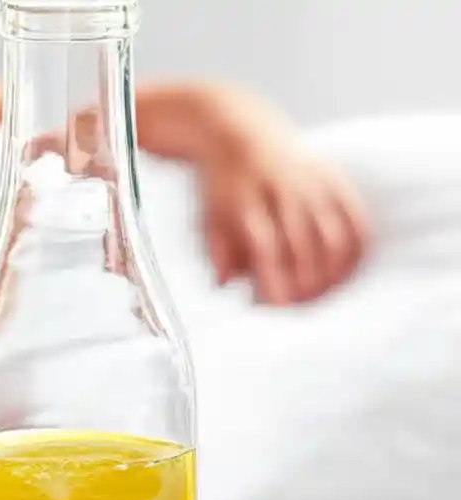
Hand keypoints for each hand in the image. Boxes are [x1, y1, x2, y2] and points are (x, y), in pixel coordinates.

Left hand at [198, 135, 368, 304]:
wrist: (235, 128)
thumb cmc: (221, 181)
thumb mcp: (209, 212)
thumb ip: (217, 250)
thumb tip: (223, 285)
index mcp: (247, 200)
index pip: (265, 247)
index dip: (274, 278)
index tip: (277, 305)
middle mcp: (280, 189)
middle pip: (302, 244)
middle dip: (305, 280)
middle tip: (302, 305)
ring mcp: (309, 180)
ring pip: (332, 231)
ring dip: (333, 268)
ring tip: (326, 291)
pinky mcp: (330, 173)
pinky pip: (353, 212)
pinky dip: (356, 243)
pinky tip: (350, 266)